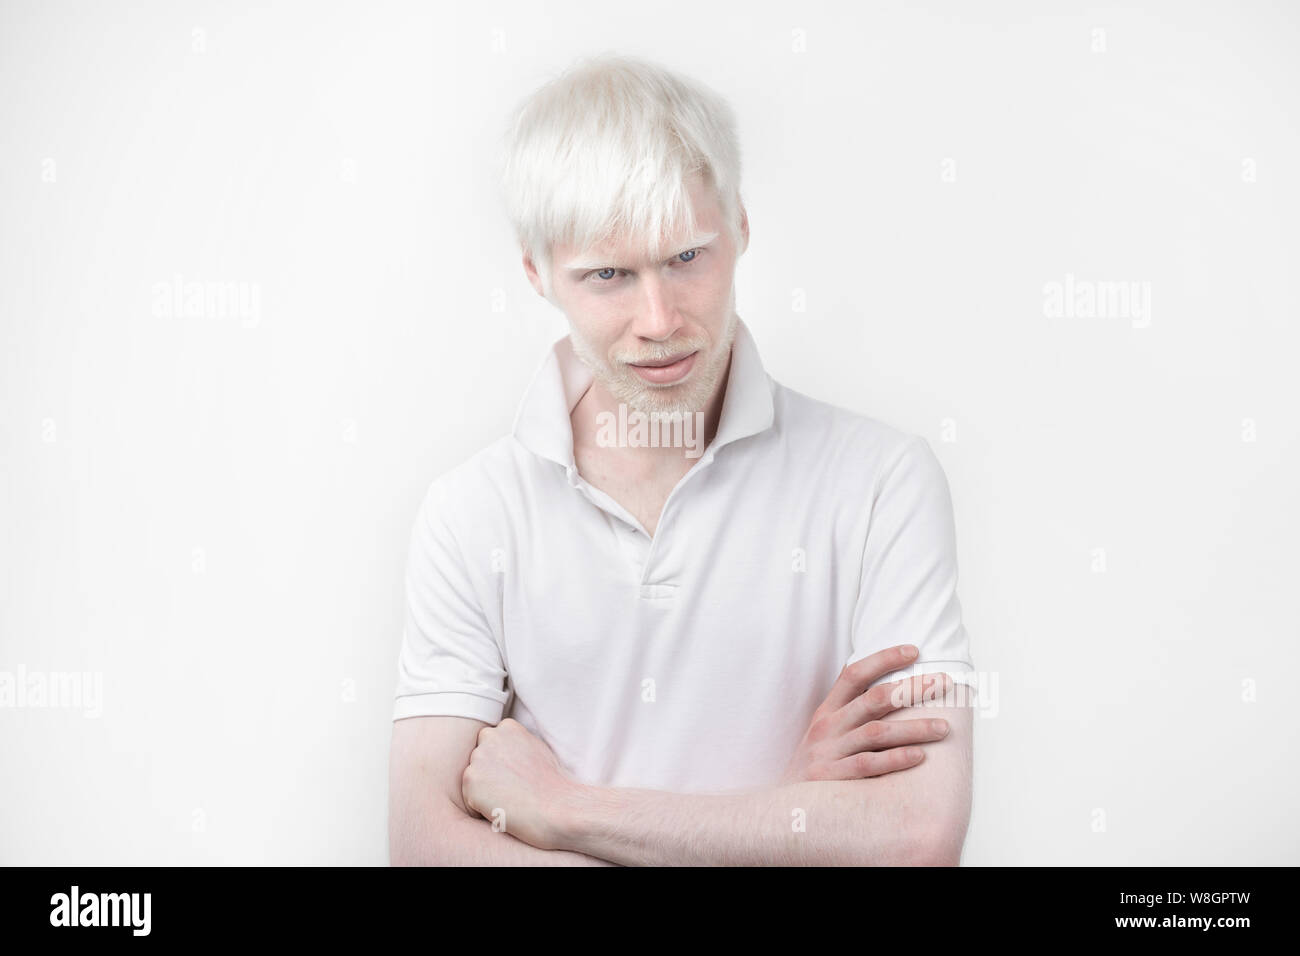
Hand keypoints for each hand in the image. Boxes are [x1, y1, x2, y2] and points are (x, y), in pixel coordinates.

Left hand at [461, 717, 583, 850]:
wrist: (557, 807)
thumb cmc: (552, 784)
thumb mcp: (536, 749)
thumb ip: (515, 744)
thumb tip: (502, 748)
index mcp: (507, 727)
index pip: (491, 743)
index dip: (502, 762)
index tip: (517, 774)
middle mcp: (489, 737)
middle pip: (479, 758)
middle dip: (489, 772)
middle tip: (512, 788)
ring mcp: (478, 758)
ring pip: (473, 777)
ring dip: (484, 789)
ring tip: (510, 798)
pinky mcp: (470, 781)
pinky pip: (469, 797)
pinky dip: (481, 806)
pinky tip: (503, 808)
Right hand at [781, 644, 953, 783]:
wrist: (780, 808)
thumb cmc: (815, 767)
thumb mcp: (824, 735)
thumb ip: (851, 715)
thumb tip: (896, 694)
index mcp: (827, 711)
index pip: (854, 674)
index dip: (884, 658)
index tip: (914, 650)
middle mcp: (827, 727)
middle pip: (874, 699)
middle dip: (911, 688)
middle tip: (943, 683)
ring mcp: (829, 752)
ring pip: (876, 732)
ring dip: (914, 728)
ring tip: (943, 727)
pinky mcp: (832, 779)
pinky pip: (868, 765)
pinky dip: (895, 759)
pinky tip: (919, 756)